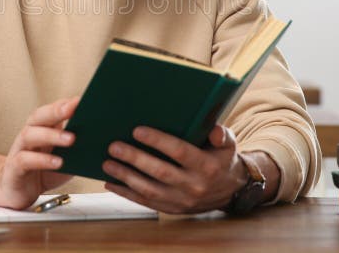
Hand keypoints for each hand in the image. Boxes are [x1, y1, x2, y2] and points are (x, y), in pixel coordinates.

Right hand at [0, 96, 79, 208]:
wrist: (18, 192)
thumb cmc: (45, 170)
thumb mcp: (65, 156)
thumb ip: (78, 146)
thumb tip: (103, 138)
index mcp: (41, 128)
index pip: (51, 110)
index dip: (64, 104)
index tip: (82, 100)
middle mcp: (28, 135)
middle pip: (38, 117)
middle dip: (56, 111)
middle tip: (74, 109)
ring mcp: (19, 150)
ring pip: (30, 135)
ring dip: (51, 135)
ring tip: (71, 139)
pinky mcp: (14, 168)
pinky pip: (25, 160)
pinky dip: (42, 160)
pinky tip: (58, 163)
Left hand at [102, 124, 250, 213]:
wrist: (230, 191)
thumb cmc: (222, 159)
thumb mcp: (228, 144)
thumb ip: (221, 134)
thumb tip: (214, 129)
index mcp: (207, 166)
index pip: (180, 152)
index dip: (158, 141)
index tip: (137, 131)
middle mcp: (194, 185)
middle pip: (160, 172)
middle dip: (135, 158)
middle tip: (114, 146)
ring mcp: (182, 200)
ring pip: (150, 190)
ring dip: (126, 176)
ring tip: (107, 163)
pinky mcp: (173, 209)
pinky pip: (146, 203)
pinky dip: (127, 193)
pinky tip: (111, 183)